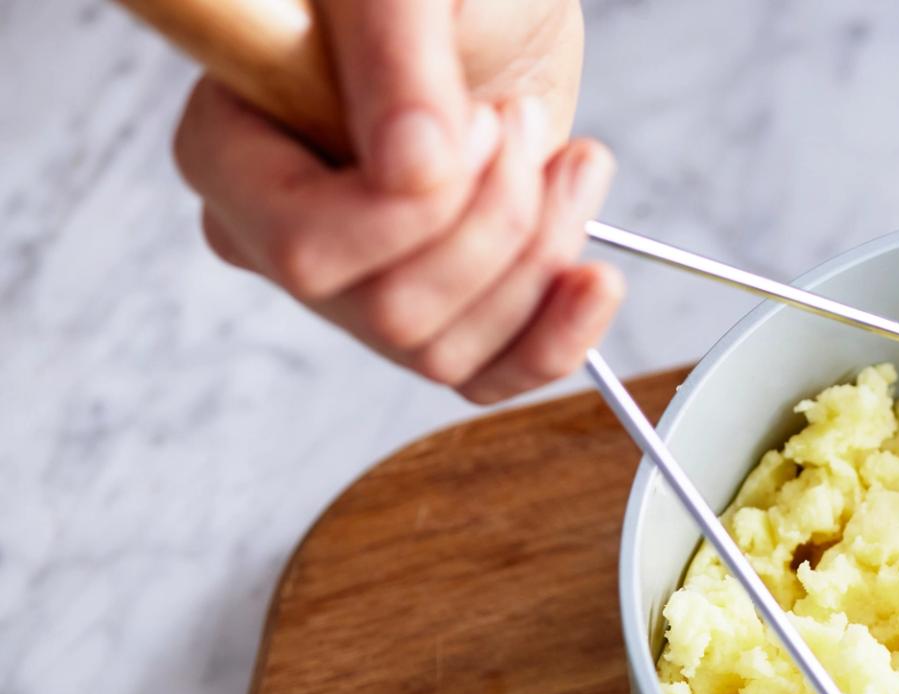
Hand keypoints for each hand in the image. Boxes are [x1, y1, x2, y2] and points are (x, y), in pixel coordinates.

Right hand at [172, 0, 622, 403]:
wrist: (491, 6)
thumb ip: (395, 58)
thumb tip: (412, 171)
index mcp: (230, 152)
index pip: (306, 249)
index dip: (418, 209)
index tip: (477, 117)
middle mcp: (279, 238)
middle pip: (390, 313)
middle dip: (495, 221)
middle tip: (520, 119)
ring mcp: (360, 288)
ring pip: (447, 351)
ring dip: (538, 254)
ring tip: (562, 154)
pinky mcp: (443, 313)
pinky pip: (488, 379)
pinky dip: (558, 339)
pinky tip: (595, 280)